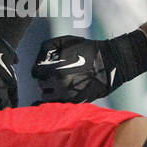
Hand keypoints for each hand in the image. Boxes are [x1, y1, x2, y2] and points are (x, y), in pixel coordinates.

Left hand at [32, 31, 146, 102]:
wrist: (111, 62)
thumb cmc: (88, 49)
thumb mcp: (65, 41)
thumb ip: (47, 48)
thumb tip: (39, 60)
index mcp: (55, 69)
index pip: (35, 73)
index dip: (39, 69)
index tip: (45, 68)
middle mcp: (59, 84)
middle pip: (41, 86)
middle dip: (45, 81)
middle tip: (54, 76)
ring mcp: (68, 95)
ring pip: (48, 98)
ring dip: (51, 92)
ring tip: (59, 86)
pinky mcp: (77, 102)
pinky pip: (59, 105)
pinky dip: (57, 101)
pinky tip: (60, 96)